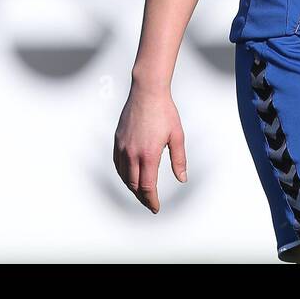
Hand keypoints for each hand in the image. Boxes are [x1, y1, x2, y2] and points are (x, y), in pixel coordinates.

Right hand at [113, 85, 187, 212]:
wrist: (147, 92)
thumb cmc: (164, 111)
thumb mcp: (177, 136)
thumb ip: (179, 160)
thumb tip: (182, 178)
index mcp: (149, 154)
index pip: (147, 186)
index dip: (151, 200)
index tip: (156, 207)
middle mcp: (132, 153)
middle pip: (134, 185)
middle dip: (142, 197)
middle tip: (150, 202)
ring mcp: (123, 147)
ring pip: (124, 176)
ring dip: (132, 187)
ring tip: (141, 192)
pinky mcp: (117, 140)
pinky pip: (117, 164)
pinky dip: (123, 174)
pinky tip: (129, 176)